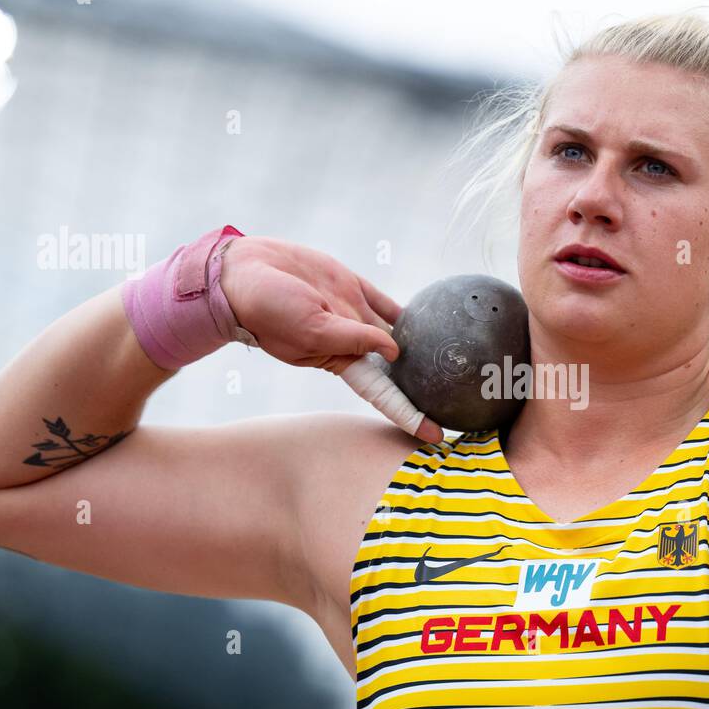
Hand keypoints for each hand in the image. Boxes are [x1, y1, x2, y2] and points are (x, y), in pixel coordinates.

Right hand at [219, 236, 442, 443]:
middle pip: (399, 371)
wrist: (245, 273)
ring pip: (399, 336)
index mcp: (339, 360)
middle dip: (425, 386)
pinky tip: (436, 316)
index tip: (437, 435)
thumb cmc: (268, 309)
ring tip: (460, 359)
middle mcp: (352, 342)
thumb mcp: (310, 328)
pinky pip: (388, 304)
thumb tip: (397, 348)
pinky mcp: (352, 289)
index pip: (384, 395)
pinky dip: (410, 312)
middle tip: (464, 399)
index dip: (410, 415)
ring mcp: (354, 315)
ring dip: (424, 347)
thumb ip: (354, 338)